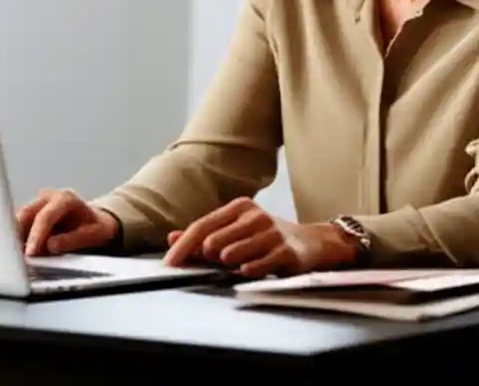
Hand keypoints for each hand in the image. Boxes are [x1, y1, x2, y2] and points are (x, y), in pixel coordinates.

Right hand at [15, 188, 119, 256]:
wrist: (95, 221)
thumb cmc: (95, 227)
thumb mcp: (93, 235)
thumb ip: (73, 240)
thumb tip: (50, 245)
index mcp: (65, 198)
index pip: (45, 216)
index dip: (36, 236)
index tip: (30, 253)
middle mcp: (48, 197)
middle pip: (25, 215)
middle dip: (18, 237)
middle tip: (18, 259)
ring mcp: (36, 204)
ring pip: (17, 220)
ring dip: (15, 239)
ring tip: (19, 259)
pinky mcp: (29, 214)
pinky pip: (17, 226)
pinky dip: (17, 240)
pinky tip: (19, 254)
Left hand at [162, 197, 356, 277]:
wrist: (310, 243)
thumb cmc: (265, 239)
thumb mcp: (235, 231)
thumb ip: (204, 235)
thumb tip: (172, 238)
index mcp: (239, 207)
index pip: (202, 226)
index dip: (183, 246)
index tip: (168, 264)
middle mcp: (254, 216)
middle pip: (213, 241)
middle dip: (206, 257)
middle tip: (215, 263)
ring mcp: (271, 232)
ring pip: (232, 253)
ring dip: (227, 265)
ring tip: (235, 264)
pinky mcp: (286, 251)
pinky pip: (255, 266)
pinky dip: (247, 271)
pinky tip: (247, 271)